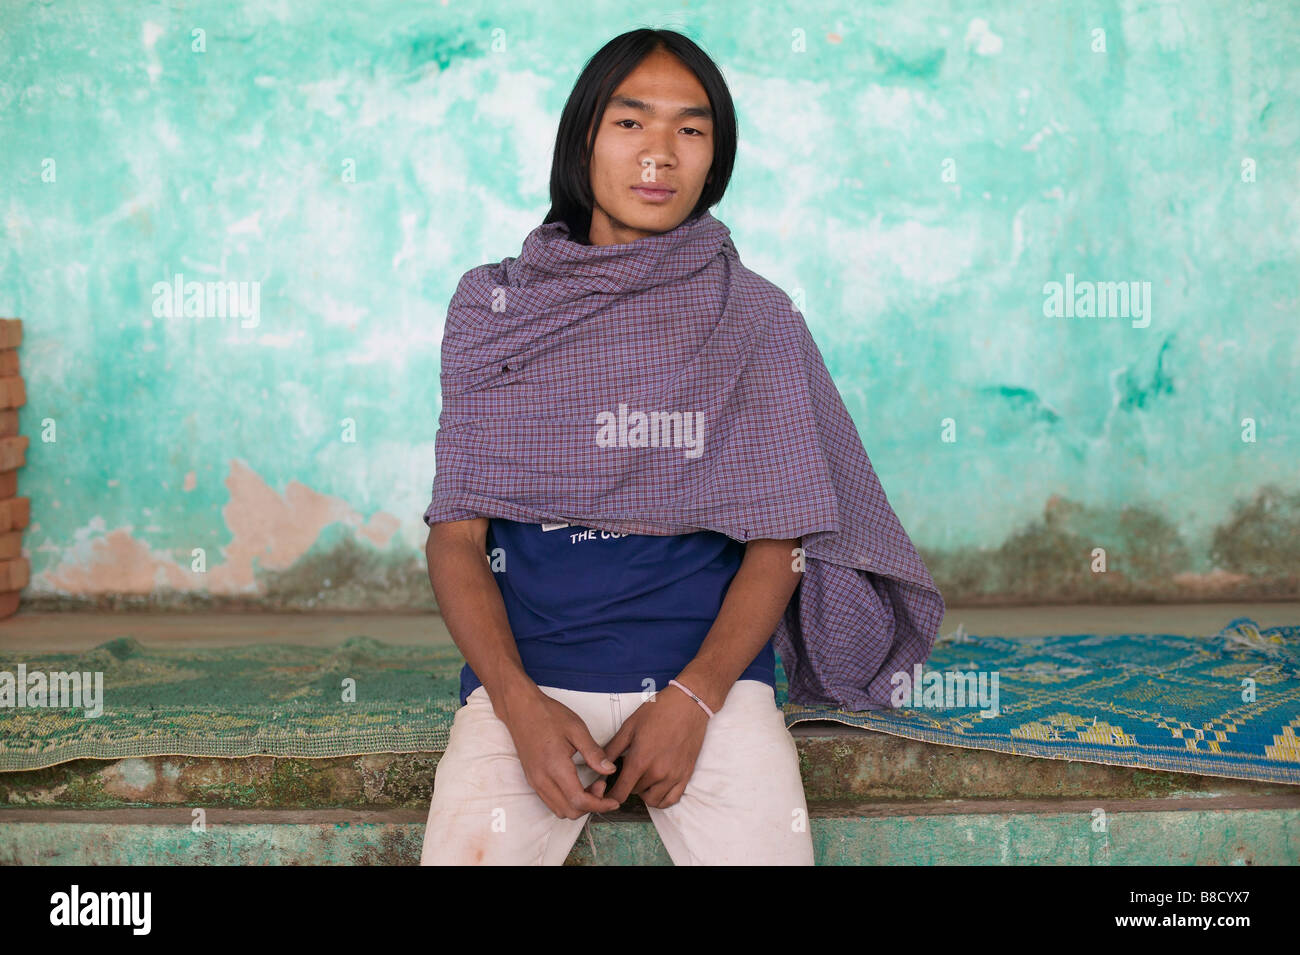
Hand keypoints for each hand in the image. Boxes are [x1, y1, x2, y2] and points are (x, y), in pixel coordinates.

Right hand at [498, 686, 621, 819]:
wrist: (520, 709)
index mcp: (555, 766)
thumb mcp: (577, 729)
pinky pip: (551, 801)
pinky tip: (577, 784)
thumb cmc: (548, 715)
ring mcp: (535, 781)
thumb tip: (610, 770)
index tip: (614, 801)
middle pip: (570, 811)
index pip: (579, 801)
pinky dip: (568, 801)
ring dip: (579, 805)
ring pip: (560, 810)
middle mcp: (542, 779)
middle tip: (602, 784)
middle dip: (591, 805)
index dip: (600, 805)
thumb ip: (594, 753)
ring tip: (591, 785)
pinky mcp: (532, 780)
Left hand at [592, 684, 709, 808]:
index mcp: (640, 760)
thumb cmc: (658, 711)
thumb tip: (599, 765)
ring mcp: (674, 776)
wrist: (688, 704)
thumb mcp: (630, 726)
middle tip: (628, 770)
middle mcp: (658, 772)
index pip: (621, 793)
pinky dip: (661, 798)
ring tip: (642, 777)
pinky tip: (656, 787)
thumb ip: (613, 749)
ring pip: (653, 800)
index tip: (606, 793)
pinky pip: (671, 800)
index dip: (610, 796)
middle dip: (628, 785)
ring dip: (644, 792)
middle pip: (635, 794)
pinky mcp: (686, 775)